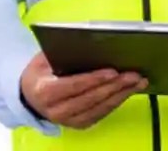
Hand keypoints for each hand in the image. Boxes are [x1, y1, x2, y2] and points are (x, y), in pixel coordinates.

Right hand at [19, 52, 146, 129]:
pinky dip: (117, 101)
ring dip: (122, 94)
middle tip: (133, 74)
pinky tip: (128, 91)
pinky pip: (103, 113)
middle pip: (92, 98)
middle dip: (115, 85)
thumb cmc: (39, 74)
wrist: (30, 96)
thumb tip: (87, 42)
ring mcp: (69, 120)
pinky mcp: (80, 124)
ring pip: (101, 107)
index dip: (94, 79)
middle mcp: (57, 111)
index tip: (113, 71)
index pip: (74, 86)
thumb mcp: (42, 59)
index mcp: (45, 92)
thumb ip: (61, 52)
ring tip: (137, 81)